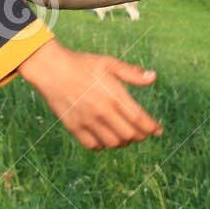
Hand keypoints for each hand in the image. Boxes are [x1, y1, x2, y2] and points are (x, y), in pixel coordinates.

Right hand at [18, 37, 162, 149]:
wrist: (52, 69)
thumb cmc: (83, 64)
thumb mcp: (109, 63)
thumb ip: (132, 73)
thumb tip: (153, 77)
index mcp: (113, 95)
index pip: (139, 119)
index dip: (152, 128)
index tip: (158, 130)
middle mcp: (102, 111)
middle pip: (129, 135)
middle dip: (140, 136)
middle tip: (143, 132)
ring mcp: (87, 121)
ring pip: (113, 143)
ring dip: (123, 142)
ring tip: (126, 135)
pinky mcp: (74, 127)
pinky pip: (93, 145)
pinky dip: (103, 145)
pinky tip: (106, 138)